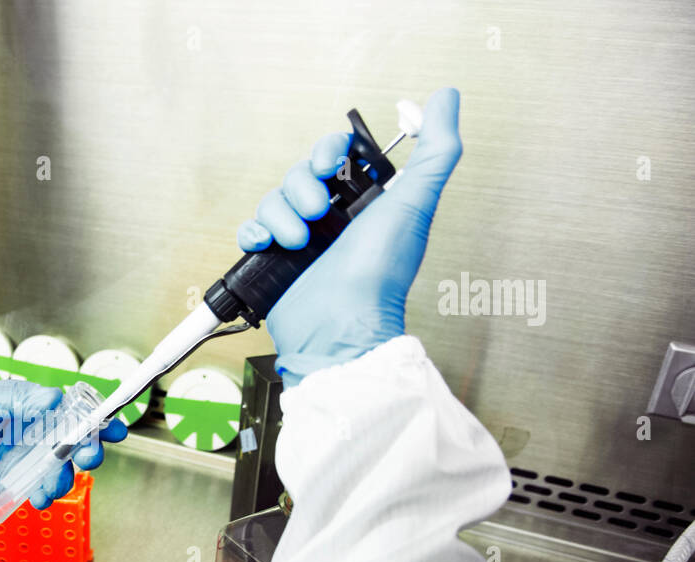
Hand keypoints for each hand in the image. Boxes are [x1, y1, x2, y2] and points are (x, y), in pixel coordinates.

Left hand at [0, 380, 127, 506]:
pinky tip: (39, 497)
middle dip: (87, 450)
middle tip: (86, 457)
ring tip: (51, 485)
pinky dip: (46, 494)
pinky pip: (39, 489)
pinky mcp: (11, 484)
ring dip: (64, 477)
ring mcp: (21, 460)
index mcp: (25, 407)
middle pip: (72, 441)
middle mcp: (29, 433)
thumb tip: (53, 398)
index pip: (69, 409)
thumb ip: (16, 399)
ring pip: (60, 469)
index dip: (95, 418)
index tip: (113, 427)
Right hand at [236, 88, 462, 387]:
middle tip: (318, 213)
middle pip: (298, 175)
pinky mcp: (273, 262)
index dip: (325, 151)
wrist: (340, 325)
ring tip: (301, 242)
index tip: (328, 164)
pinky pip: (251, 230)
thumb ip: (436, 150)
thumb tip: (446, 100)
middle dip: (302, 188)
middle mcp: (331, 220)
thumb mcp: (416, 203)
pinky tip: (268, 244)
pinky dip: (254, 233)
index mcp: (363, 202)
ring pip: (273, 200)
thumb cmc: (380, 275)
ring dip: (281, 216)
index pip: (333, 155)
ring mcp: (300, 240)